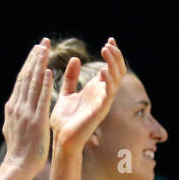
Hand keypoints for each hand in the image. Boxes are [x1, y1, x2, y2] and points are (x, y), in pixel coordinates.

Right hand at [0, 40, 55, 175]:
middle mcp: (17, 106)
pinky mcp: (36, 121)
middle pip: (26, 76)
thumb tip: (12, 107)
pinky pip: (41, 100)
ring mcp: (26, 112)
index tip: (36, 51)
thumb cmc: (18, 151)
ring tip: (46, 50)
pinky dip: (44, 85)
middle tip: (43, 42)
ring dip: (39, 65)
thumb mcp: (11, 128)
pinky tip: (49, 73)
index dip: (29, 64)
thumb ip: (13, 115)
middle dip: (35, 58)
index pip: (22, 81)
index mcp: (13, 107)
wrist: (18, 166)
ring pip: (33, 84)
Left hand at [51, 37, 126, 153]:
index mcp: (96, 89)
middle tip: (108, 44)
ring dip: (113, 65)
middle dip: (115, 56)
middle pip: (118, 71)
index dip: (112, 54)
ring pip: (116, 80)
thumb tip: (75, 59)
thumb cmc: (65, 120)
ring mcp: (102, 103)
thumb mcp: (67, 93)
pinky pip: (108, 95)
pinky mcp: (99, 112)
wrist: (61, 139)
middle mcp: (102, 95)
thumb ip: (71, 78)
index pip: (111, 68)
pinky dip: (108, 83)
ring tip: (106, 51)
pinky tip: (104, 72)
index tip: (109, 40)